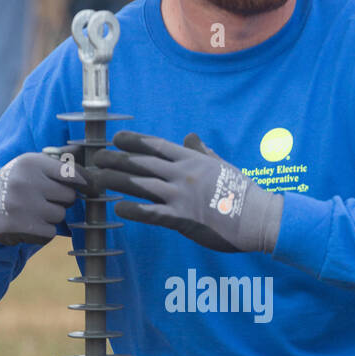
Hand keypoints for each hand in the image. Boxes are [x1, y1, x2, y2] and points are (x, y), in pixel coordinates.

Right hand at [0, 151, 97, 245]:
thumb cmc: (19, 181)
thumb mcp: (34, 164)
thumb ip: (60, 160)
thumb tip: (88, 156)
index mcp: (31, 163)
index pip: (71, 173)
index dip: (85, 182)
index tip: (91, 187)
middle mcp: (25, 182)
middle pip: (69, 196)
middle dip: (63, 199)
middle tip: (47, 197)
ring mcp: (22, 205)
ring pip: (60, 215)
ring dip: (53, 215)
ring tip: (36, 209)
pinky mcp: (19, 226)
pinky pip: (50, 232)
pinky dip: (45, 230)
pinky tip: (31, 222)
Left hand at [90, 130, 283, 253]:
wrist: (258, 217)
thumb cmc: (243, 192)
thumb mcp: (222, 165)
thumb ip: (202, 152)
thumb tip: (190, 136)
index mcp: (192, 160)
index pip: (156, 145)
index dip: (133, 140)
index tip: (116, 138)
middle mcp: (183, 174)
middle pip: (141, 162)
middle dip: (116, 159)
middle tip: (96, 158)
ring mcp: (181, 196)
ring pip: (140, 184)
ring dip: (115, 181)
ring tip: (97, 179)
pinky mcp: (182, 219)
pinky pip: (151, 212)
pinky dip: (133, 209)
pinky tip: (117, 207)